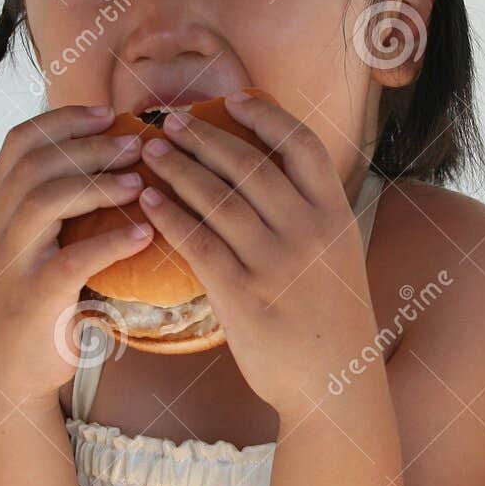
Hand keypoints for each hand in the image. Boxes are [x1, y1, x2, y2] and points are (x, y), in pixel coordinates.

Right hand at [0, 104, 153, 405]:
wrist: (6, 378)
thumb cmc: (36, 308)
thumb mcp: (34, 249)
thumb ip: (55, 210)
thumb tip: (108, 163)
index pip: (19, 143)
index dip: (63, 120)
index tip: (109, 114)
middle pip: (35, 164)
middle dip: (89, 146)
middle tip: (138, 144)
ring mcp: (9, 264)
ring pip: (44, 202)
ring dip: (98, 184)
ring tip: (141, 181)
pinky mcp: (32, 300)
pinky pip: (71, 260)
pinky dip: (111, 242)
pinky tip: (145, 233)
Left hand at [137, 93, 377, 416]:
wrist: (334, 385)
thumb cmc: (330, 317)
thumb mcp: (336, 253)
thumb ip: (308, 212)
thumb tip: (264, 169)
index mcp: (335, 214)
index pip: (300, 144)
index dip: (264, 116)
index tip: (230, 100)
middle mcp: (308, 231)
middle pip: (248, 164)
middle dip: (203, 136)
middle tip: (167, 121)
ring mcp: (275, 263)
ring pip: (217, 198)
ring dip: (177, 168)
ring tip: (148, 152)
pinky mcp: (243, 295)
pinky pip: (197, 243)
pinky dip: (170, 216)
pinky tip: (149, 201)